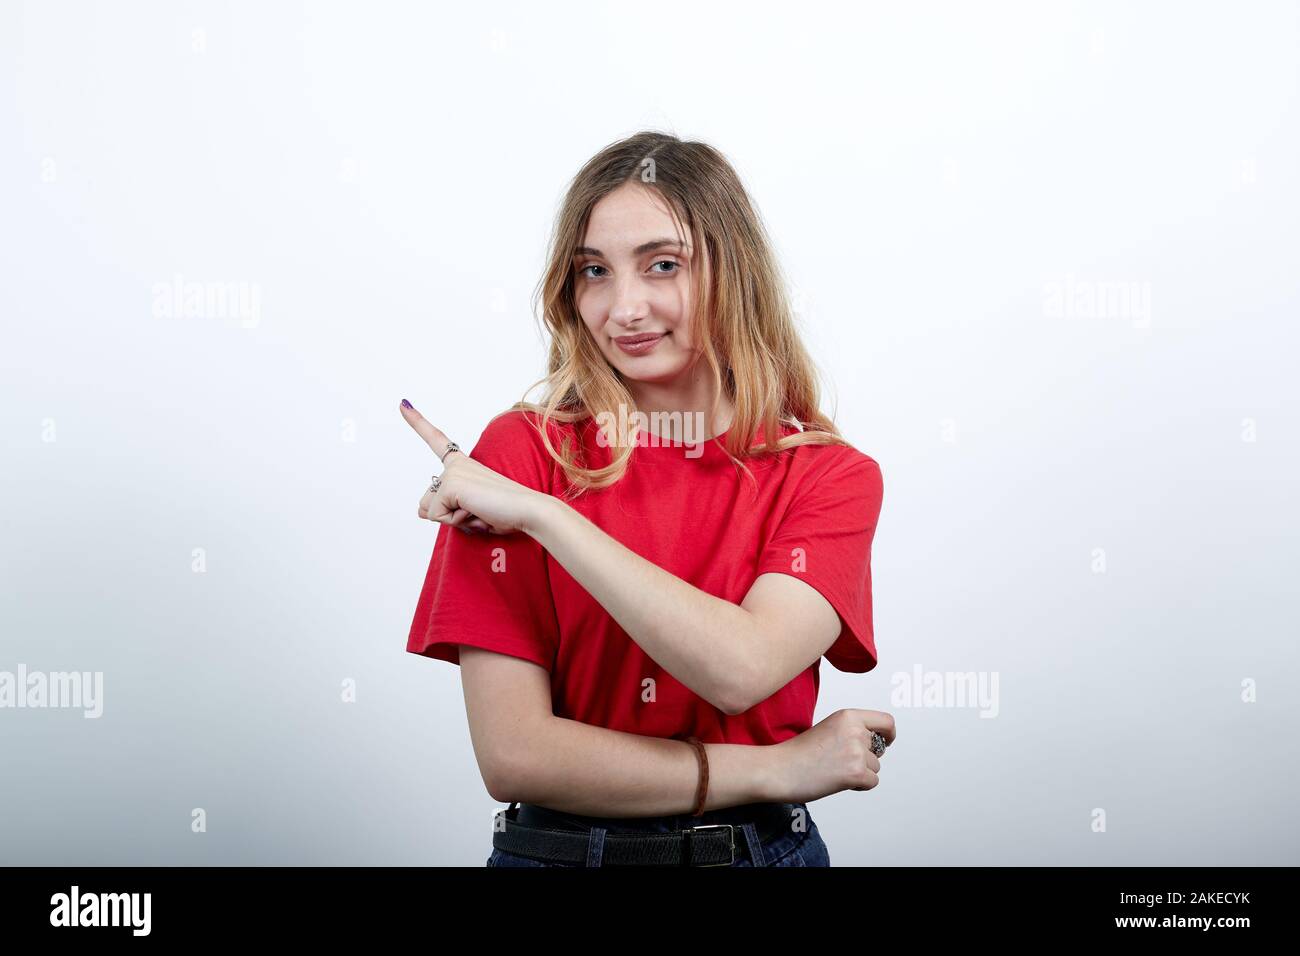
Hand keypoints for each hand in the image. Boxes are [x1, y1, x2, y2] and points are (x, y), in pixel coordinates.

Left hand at [400, 400, 545, 535]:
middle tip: (479, 511)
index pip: (437, 440)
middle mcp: (456, 464)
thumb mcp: (470, 512)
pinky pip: (438, 515)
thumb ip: (444, 508)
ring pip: (432, 510)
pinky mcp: (451, 484)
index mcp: (464, 464)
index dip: (418, 422)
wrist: (528, 510)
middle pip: (428, 500)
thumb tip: (420, 510)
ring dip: (455, 520)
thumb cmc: (505, 511)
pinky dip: (457, 522)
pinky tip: (477, 512)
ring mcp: (453, 472)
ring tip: (480, 511)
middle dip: (448, 515)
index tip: (403, 403)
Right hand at [768, 709, 895, 802]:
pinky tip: (837, 781)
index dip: (889, 734)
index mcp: (848, 716)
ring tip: (834, 770)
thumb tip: (876, 745)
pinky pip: (872, 782)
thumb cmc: (798, 752)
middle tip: (840, 762)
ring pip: (875, 767)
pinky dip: (859, 786)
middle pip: (879, 748)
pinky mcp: (856, 773)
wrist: (779, 769)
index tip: (886, 742)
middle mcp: (855, 731)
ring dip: (860, 772)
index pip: (886, 721)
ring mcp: (857, 752)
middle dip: (866, 758)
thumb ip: (851, 731)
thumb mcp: (829, 728)